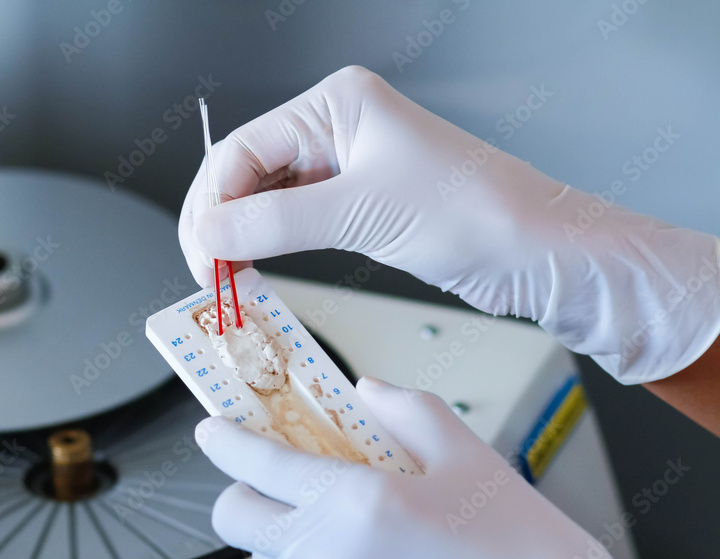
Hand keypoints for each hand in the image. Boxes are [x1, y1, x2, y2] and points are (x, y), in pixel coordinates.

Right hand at [179, 65, 719, 383]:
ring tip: (226, 276)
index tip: (199, 255)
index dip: (211, 204)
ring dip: (241, 235)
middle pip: (247, 171)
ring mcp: (347, 165)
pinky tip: (256, 267)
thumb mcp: (360, 214)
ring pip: (266, 197)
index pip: (243, 148)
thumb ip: (273, 222)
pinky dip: (269, 244)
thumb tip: (208, 234)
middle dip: (220, 220)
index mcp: (338, 104)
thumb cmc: (476, 214)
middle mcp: (338, 127)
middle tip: (206, 272)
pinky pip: (293, 218)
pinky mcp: (358, 202)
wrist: (536, 252)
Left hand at [195, 378, 707, 558]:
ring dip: (295, 538)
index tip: (212, 428)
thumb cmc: (527, 554)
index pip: (257, 462)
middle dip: (247, 492)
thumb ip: (403, 409)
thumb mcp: (467, 456)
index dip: (224, 439)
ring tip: (359, 528)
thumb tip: (363, 393)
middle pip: (237, 521)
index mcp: (357, 504)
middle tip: (284, 479)